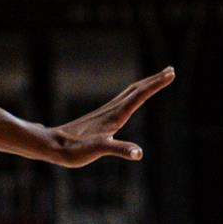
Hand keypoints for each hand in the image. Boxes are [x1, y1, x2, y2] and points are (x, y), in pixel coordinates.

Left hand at [40, 68, 174, 167]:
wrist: (51, 145)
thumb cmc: (74, 150)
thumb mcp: (98, 151)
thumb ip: (119, 150)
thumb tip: (138, 153)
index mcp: (115, 115)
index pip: (140, 95)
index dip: (156, 84)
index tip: (171, 73)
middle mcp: (111, 110)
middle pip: (136, 90)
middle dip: (154, 80)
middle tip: (171, 70)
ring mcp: (105, 113)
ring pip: (128, 94)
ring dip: (145, 85)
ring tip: (157, 79)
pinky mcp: (100, 119)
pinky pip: (121, 102)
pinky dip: (133, 96)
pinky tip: (132, 100)